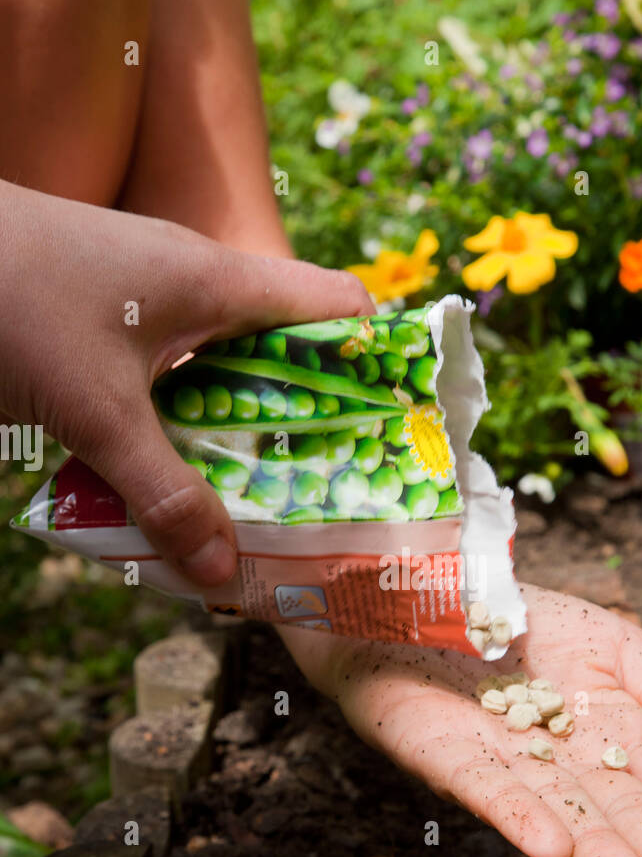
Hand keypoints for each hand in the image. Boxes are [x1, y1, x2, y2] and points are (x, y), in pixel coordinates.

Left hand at [0, 179, 373, 584]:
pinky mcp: (106, 313)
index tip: (388, 432)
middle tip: (321, 494)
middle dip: (308, 420)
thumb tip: (226, 574)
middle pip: (286, 348)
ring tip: (253, 500)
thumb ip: (165, 494)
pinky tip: (167, 473)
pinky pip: (169, 374)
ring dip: (239, 429)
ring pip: (223, 367)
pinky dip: (181, 422)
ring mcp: (147, 295)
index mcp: (221, 283)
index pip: (338, 305)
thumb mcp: (98, 412)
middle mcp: (195, 282)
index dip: (376, 361)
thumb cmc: (15, 302)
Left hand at [281, 582, 641, 856]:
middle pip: (625, 814)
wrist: (419, 593)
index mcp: (615, 730)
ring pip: (564, 816)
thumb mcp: (616, 650)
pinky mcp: (446, 756)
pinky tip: (554, 850)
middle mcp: (565, 759)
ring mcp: (507, 761)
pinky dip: (521, 818)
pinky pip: (487, 790)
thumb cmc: (523, 624)